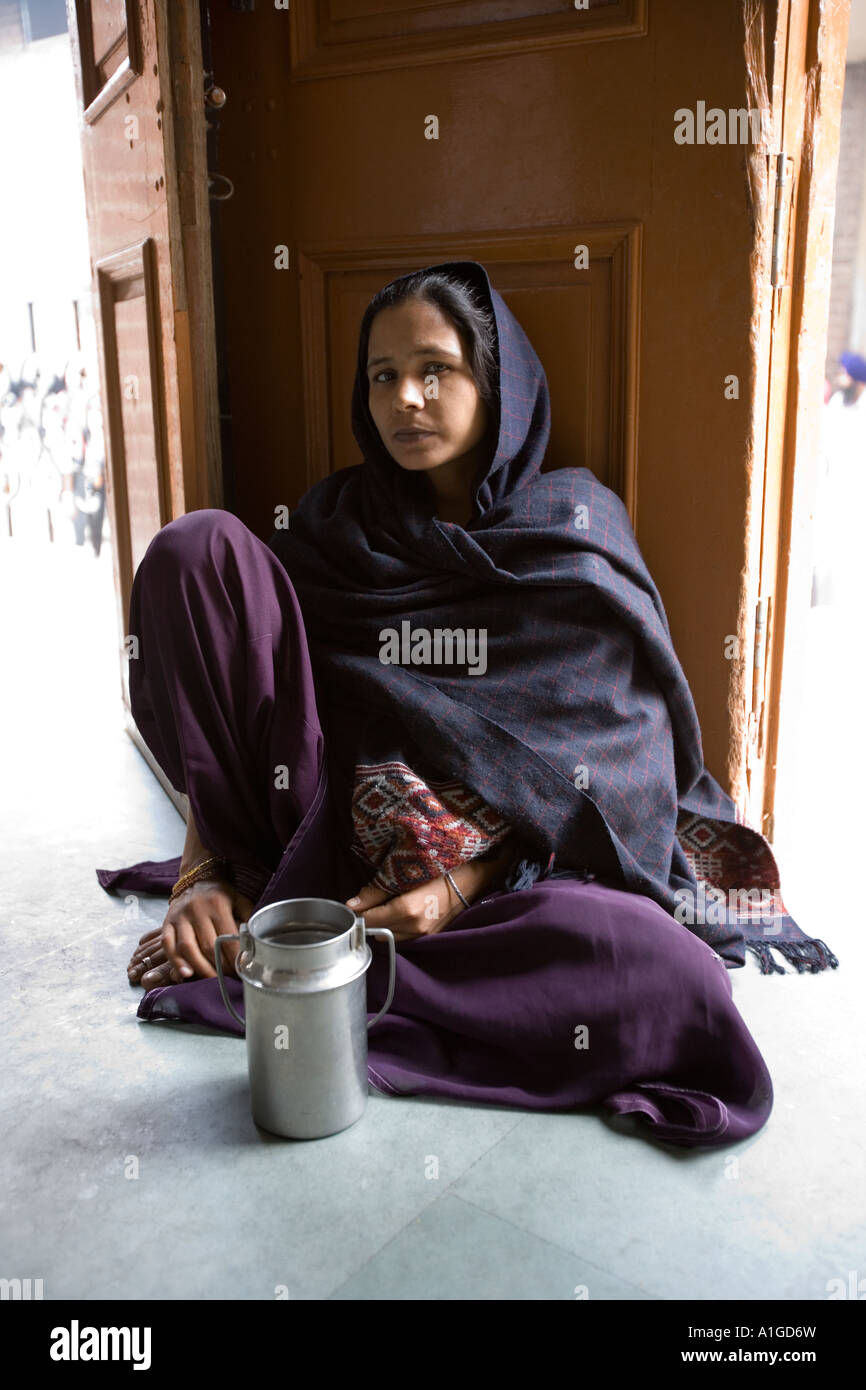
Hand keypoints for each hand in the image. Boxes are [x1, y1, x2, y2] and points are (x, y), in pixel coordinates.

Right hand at [127, 878, 256, 987]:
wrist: (197, 879)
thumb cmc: (221, 895)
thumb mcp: (239, 900)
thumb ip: (247, 919)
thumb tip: (255, 944)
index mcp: (217, 904)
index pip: (227, 938)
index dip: (235, 958)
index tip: (241, 970)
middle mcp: (196, 910)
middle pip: (208, 946)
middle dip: (219, 966)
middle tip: (228, 977)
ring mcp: (179, 917)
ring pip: (187, 948)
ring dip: (200, 968)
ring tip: (210, 980)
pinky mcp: (166, 923)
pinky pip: (168, 946)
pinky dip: (176, 962)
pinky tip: (186, 974)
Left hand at [344, 857, 504, 941]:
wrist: (475, 876)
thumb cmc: (442, 866)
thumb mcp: (406, 872)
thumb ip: (377, 890)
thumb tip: (352, 904)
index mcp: (407, 910)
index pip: (370, 920)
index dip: (357, 914)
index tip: (350, 905)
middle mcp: (415, 927)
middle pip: (378, 931)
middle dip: (369, 919)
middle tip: (365, 903)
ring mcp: (425, 934)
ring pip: (390, 937)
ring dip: (382, 925)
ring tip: (382, 907)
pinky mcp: (431, 935)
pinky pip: (404, 937)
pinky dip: (396, 928)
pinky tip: (397, 913)